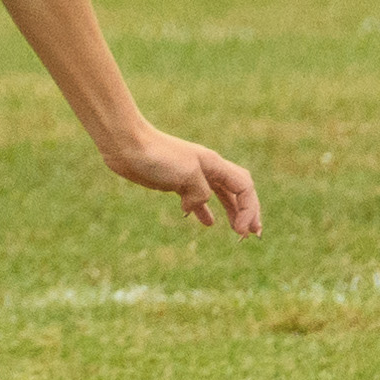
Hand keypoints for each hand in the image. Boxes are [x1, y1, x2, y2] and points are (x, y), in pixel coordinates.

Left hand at [104, 122, 261, 235]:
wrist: (127, 145)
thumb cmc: (157, 156)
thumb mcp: (186, 176)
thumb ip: (200, 194)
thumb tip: (197, 208)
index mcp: (214, 164)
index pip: (244, 187)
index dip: (249, 210)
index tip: (242, 230)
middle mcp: (207, 168)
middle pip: (237, 190)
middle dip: (247, 211)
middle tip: (252, 234)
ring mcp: (191, 175)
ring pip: (219, 194)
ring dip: (231, 211)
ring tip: (237, 231)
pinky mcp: (175, 182)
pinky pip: (198, 198)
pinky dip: (204, 210)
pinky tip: (207, 223)